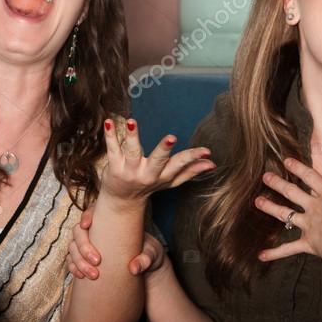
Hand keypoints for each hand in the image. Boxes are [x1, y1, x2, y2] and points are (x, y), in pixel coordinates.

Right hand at [67, 208, 166, 278]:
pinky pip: (72, 260)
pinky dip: (74, 268)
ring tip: (92, 275)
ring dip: (78, 260)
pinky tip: (81, 276)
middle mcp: (96, 229)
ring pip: (73, 247)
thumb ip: (145, 259)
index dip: (87, 215)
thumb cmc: (148, 252)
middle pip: (79, 231)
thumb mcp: (151, 254)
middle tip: (97, 261)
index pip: (93, 211)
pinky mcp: (85, 258)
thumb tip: (133, 268)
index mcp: (111, 219)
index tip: (87, 225)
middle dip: (84, 246)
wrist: (145, 264)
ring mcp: (88, 243)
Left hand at [99, 118, 214, 202]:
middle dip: (164, 149)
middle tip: (171, 138)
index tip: (206, 151)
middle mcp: (147, 174)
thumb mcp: (170, 181)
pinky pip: (112, 149)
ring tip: (131, 121)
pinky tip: (109, 122)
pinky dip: (110, 136)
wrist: (122, 200)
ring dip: (132, 136)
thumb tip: (212, 163)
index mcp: (163, 176)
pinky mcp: (114, 166)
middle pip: (157, 161)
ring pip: (132, 152)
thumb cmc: (149, 185)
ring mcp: (130, 170)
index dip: (193, 157)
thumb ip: (190, 171)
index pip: (180, 164)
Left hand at [254, 155, 321, 262]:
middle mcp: (314, 207)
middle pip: (292, 192)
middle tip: (265, 176)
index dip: (298, 168)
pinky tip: (261, 255)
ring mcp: (308, 225)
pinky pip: (288, 249)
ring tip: (257, 202)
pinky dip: (275, 253)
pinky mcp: (307, 243)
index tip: (285, 161)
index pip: (310, 177)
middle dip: (278, 183)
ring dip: (270, 208)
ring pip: (285, 214)